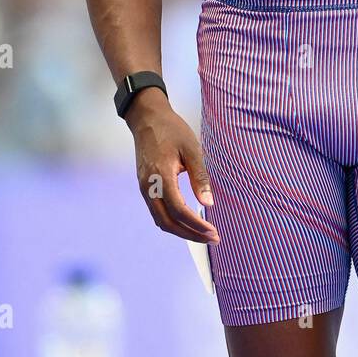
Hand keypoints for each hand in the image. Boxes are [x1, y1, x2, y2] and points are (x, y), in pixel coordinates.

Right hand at [127, 89, 218, 244]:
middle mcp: (148, 186)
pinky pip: (157, 211)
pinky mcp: (145, 186)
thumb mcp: (191, 148)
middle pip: (167, 222)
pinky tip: (188, 221)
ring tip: (202, 234)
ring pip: (161, 220)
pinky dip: (173, 221)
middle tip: (212, 238)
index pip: (178, 210)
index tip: (213, 232)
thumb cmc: (171, 130)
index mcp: (161, 175)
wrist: (147, 118)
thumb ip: (200, 176)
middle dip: (190, 234)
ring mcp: (144, 187)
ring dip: (181, 230)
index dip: (196, 224)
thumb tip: (209, 204)